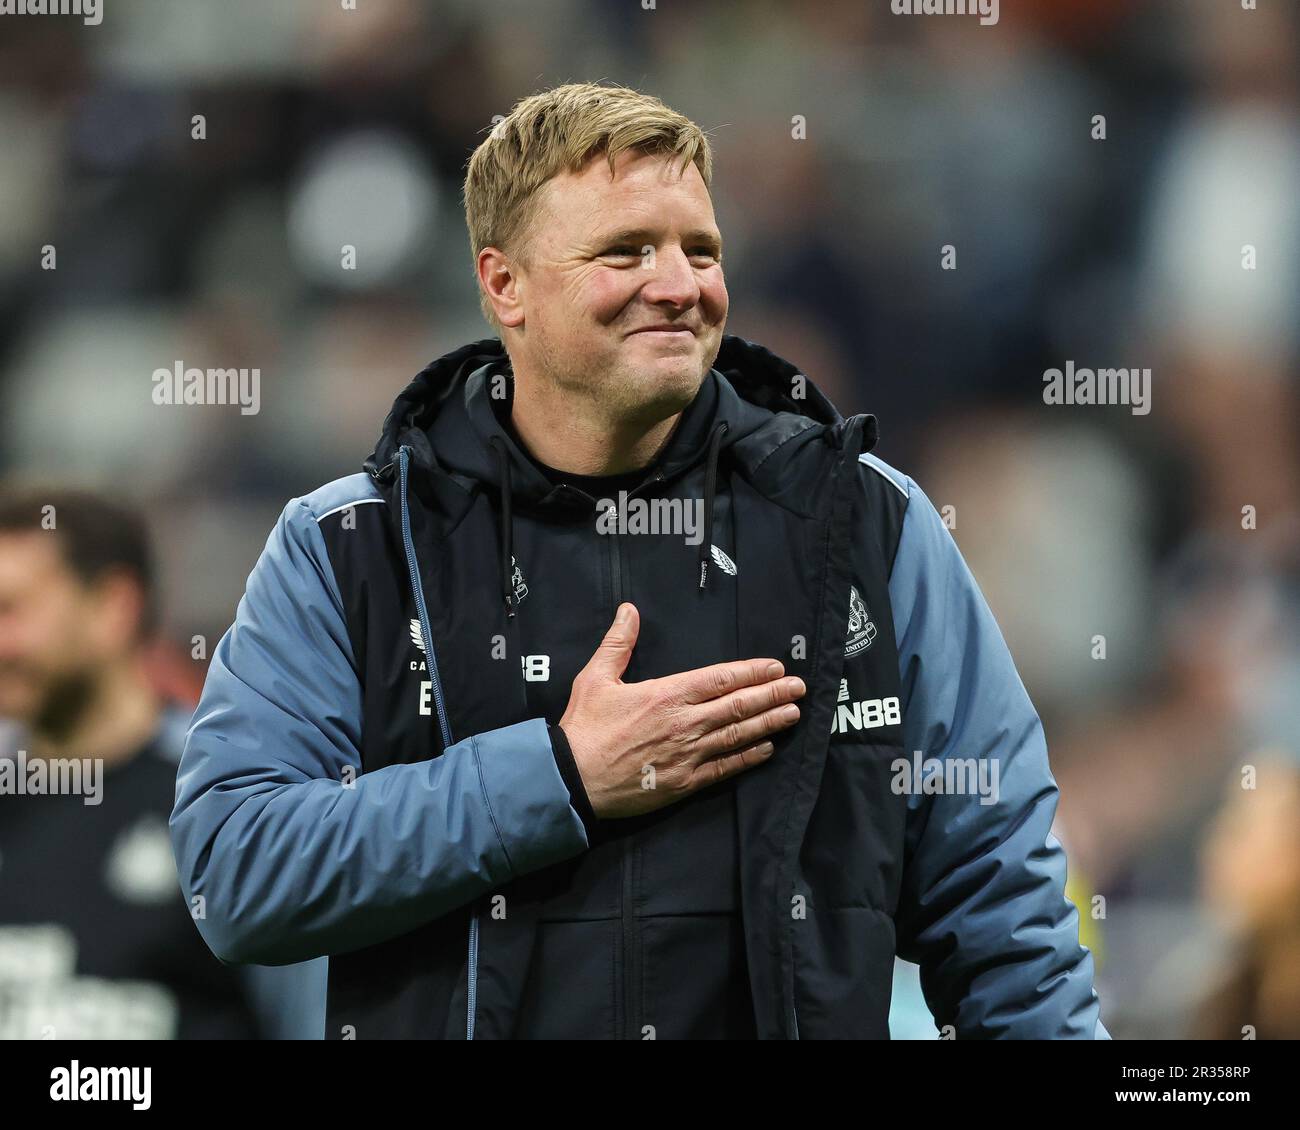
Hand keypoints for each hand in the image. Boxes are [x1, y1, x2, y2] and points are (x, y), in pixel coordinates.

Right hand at [558, 602, 804, 818]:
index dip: (752, 672)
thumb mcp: (595, 678)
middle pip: (739, 705)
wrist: (572, 779)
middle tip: (799, 687)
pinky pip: (725, 768)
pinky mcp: (685, 782)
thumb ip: (618, 643)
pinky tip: (767, 749)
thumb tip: (628, 610)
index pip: (721, 679)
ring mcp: (688, 754)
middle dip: (773, 695)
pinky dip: (749, 758)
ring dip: (769, 723)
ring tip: (793, 714)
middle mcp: (684, 723)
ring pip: (738, 735)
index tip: (776, 667)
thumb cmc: (584, 728)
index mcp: (667, 695)